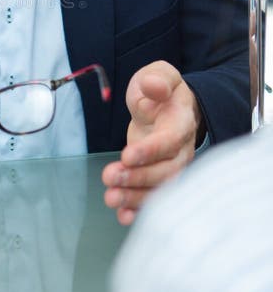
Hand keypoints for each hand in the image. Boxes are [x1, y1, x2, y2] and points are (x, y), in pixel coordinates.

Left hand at [102, 61, 201, 225]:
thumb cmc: (161, 92)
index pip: (169, 141)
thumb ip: (157, 78)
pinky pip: (154, 199)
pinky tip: (122, 216)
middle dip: (138, 177)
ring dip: (135, 197)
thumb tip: (153, 86)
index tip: (127, 155)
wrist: (169, 108)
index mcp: (181, 123)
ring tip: (111, 198)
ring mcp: (171, 168)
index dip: (150, 150)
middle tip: (110, 177)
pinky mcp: (159, 180)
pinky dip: (139, 211)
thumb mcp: (159, 74)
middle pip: (165, 171)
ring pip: (160, 190)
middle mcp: (181, 151)